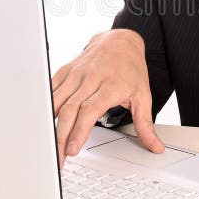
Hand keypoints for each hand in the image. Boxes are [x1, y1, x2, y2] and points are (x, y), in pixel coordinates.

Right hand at [50, 29, 163, 165]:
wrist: (121, 41)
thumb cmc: (131, 69)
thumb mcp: (143, 96)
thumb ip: (145, 125)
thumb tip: (155, 147)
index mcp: (110, 85)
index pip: (89, 111)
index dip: (79, 131)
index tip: (72, 150)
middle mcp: (91, 78)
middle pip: (69, 110)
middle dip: (61, 136)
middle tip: (58, 158)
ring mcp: (76, 73)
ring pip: (56, 101)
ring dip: (50, 125)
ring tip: (49, 145)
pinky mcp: (66, 70)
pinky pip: (51, 89)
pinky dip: (45, 106)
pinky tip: (43, 122)